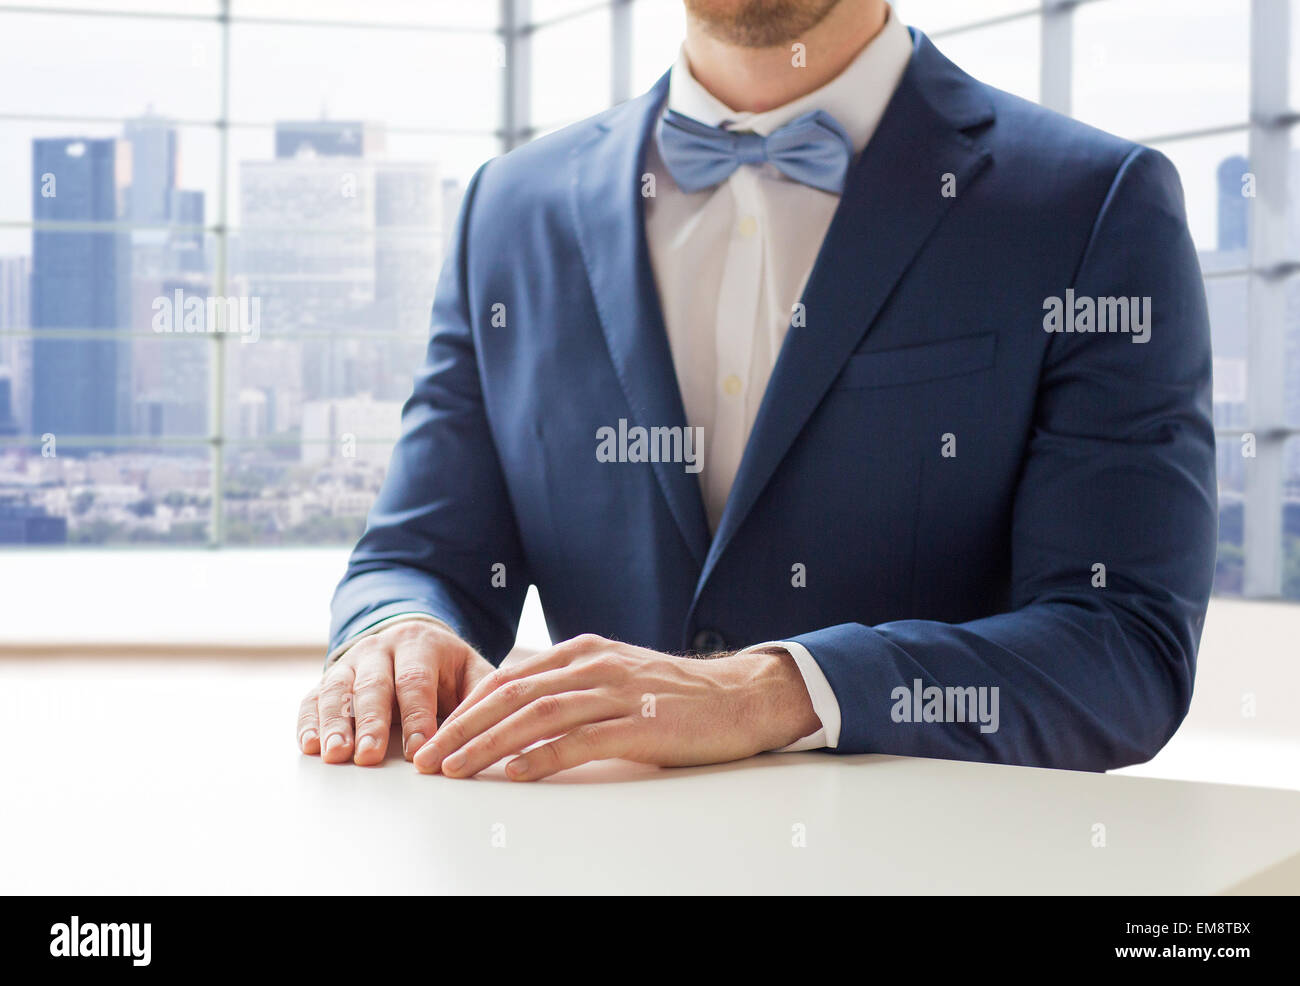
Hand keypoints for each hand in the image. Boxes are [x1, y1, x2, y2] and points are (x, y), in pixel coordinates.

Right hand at [297, 620, 493, 765]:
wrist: (411, 639)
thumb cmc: (447, 668)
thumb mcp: (472, 671)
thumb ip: (480, 696)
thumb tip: (488, 732)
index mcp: (421, 645)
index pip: (416, 680)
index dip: (417, 716)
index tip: (419, 751)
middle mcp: (381, 650)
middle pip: (373, 685)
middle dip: (372, 723)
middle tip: (369, 756)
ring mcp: (351, 663)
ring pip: (337, 690)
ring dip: (335, 724)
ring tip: (335, 755)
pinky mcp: (329, 680)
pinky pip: (313, 698)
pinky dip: (309, 722)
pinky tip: (310, 745)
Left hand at [412, 634, 819, 780]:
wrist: (743, 696)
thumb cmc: (678, 695)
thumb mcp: (617, 678)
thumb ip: (573, 687)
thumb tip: (521, 711)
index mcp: (584, 652)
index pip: (509, 678)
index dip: (466, 709)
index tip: (434, 737)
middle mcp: (594, 665)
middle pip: (511, 695)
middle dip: (462, 729)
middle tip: (428, 760)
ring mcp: (617, 692)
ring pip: (536, 715)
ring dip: (488, 744)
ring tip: (455, 770)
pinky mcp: (640, 724)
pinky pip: (579, 740)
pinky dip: (541, 757)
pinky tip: (513, 774)